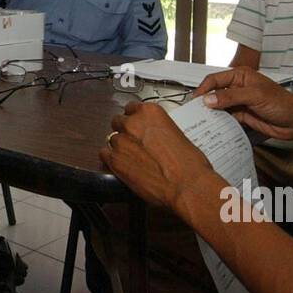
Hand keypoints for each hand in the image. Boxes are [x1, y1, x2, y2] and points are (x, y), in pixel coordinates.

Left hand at [100, 102, 217, 212]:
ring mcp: (122, 141)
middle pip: (119, 122)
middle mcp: (133, 123)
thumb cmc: (188, 163)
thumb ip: (158, 129)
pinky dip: (111, 159)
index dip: (134, 119)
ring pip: (112, 139)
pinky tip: (122, 165)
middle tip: (136, 143)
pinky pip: (104, 155)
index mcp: (150, 112)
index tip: (138, 126)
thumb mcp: (177, 134)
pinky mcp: (115, 161)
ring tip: (133, 158)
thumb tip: (152, 136)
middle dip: (126, 132)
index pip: (132, 108)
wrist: (186, 184)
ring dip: (120, 146)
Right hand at [194, 67, 292, 148]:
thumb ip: (231, 96)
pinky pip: (226, 117)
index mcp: (241, 75)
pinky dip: (219, 121)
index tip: (195, 100)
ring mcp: (240, 102)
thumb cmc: (282, 104)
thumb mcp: (255, 96)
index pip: (215, 79)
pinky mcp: (242, 115)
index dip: (204, 89)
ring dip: (211, 113)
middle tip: (194, 112)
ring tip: (200, 120)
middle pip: (215, 92)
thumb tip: (209, 99)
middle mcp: (238, 87)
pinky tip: (213, 126)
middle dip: (205, 101)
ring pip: (219, 106)